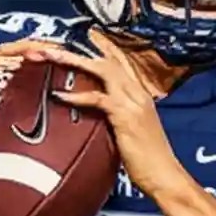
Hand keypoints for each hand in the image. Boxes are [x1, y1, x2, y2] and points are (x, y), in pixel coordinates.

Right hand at [0, 39, 56, 166]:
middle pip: (8, 51)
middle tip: (48, 50)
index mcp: (4, 76)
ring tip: (22, 63)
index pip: (24, 54)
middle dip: (28, 48)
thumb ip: (33, 106)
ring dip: (6, 62)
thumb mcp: (15, 116)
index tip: (64, 47)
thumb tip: (66, 106)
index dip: (43, 47)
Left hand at [32, 31, 186, 196]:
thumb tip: (96, 114)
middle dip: (78, 53)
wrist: (164, 175)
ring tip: (51, 57)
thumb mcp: (131, 131)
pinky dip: (78, 96)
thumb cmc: (148, 160)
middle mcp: (137, 93)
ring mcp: (133, 103)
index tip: (80, 40)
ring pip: (103, 71)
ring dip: (74, 62)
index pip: (119, 64)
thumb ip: (117, 117)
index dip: (100, 50)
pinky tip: (60, 96)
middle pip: (107, 62)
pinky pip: (99, 99)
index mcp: (139, 95)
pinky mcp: (126, 116)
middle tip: (52, 48)